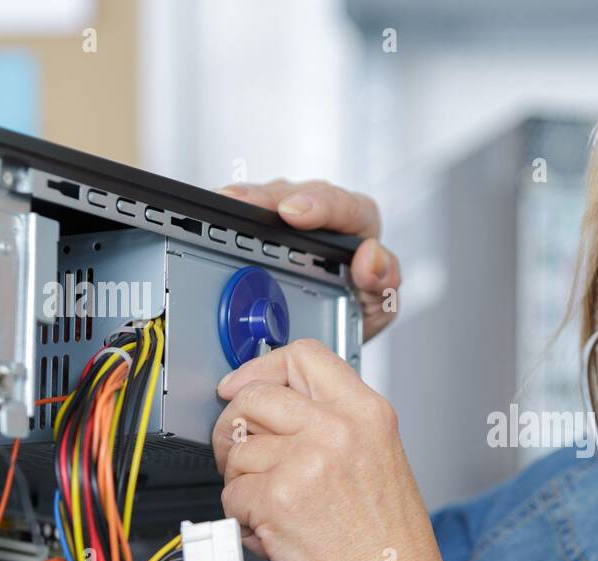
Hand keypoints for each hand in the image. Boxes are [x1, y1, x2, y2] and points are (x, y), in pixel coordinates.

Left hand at [212, 339, 452, 560]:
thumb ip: (335, 428)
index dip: (261, 369)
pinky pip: (231, 494)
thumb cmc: (390, 549)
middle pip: (254, 395)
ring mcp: (307, 460)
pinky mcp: (278, 497)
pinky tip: (275, 533)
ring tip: (277, 510)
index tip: (242, 385)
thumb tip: (278, 411)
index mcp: (368, 415)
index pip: (303, 356)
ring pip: (237, 450)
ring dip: (242, 483)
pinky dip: (243, 519)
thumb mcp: (381, 463)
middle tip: (244, 456)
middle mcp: (338, 429)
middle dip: (236, 427)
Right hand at [216, 178, 399, 340]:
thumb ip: (383, 285)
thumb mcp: (376, 307)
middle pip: (297, 193)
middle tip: (247, 206)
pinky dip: (228, 215)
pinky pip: (242, 214)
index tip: (296, 214)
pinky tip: (214, 215)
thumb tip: (370, 258)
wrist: (325, 329)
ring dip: (245, 201)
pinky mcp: (257, 229)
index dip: (322, 206)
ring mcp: (286, 220)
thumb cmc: (354, 307)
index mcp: (357, 227)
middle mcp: (322, 215)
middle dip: (270, 198)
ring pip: (267, 198)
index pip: (347, 207)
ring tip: (224, 203)